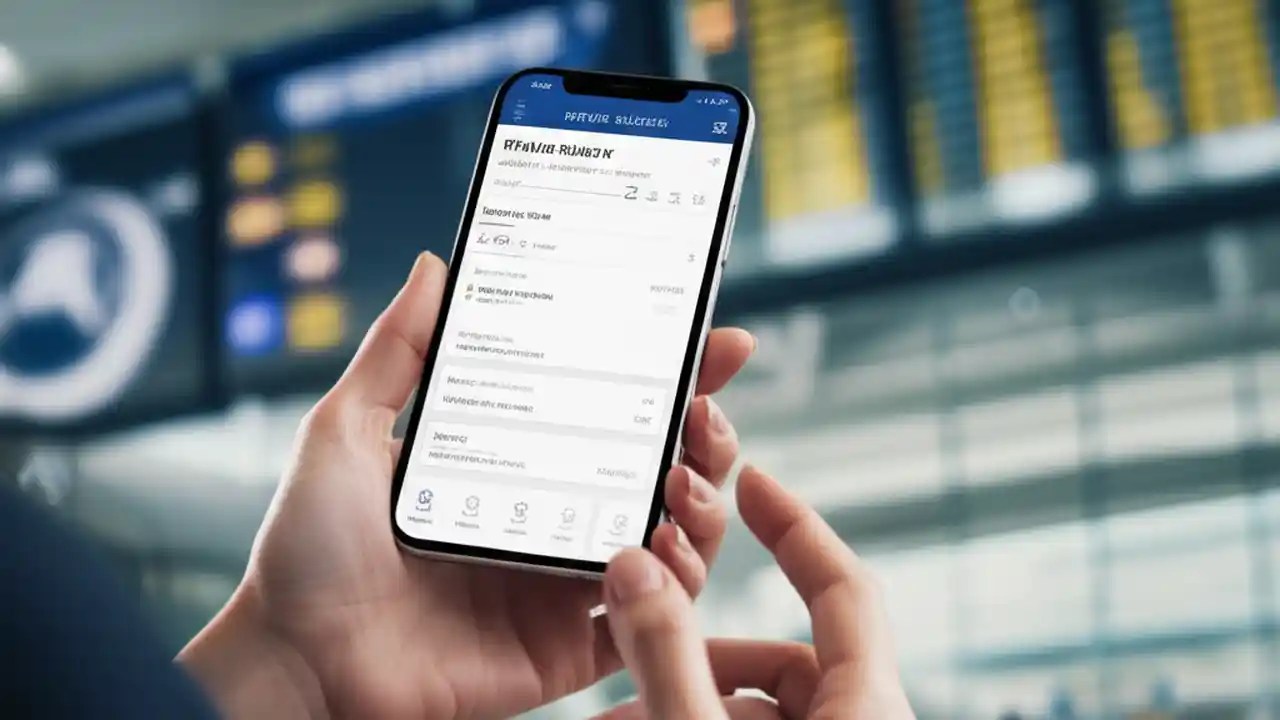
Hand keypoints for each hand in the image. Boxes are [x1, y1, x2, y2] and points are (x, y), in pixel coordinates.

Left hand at [178, 254, 753, 718]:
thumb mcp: (346, 429)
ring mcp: (565, 582)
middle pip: (664, 467)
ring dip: (703, 506)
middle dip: (707, 437)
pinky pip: (650, 620)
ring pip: (677, 539)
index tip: (716, 340)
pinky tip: (654, 550)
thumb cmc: (309, 549)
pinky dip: (674, 588)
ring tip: (680, 482)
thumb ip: (397, 352)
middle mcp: (553, 516)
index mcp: (516, 462)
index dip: (676, 374)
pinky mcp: (567, 647)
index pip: (612, 407)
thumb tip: (436, 266)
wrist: (295, 661)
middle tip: (702, 415)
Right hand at [594, 466, 915, 719]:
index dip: (795, 526)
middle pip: (783, 657)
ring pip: (757, 709)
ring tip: (612, 717)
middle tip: (631, 657)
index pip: (843, 586)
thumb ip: (668, 656)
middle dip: (696, 651)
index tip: (753, 481)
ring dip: (680, 696)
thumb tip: (635, 567)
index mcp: (868, 708)